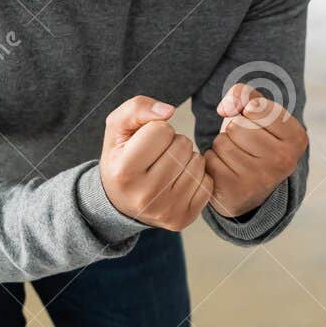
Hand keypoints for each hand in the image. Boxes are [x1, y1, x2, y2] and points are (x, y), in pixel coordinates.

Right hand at [97, 96, 212, 230]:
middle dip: (174, 142)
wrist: (120, 202)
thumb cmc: (122, 159)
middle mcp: (145, 195)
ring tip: (168, 166)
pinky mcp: (183, 218)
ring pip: (198, 162)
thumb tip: (168, 111)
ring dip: (187, 157)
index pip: (161, 130)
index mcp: (124, 172)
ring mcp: (165, 210)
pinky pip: (207, 182)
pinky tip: (179, 180)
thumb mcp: (117, 129)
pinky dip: (197, 176)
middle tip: (159, 154)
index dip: (156, 129)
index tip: (146, 142)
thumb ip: (137, 108)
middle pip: (183, 145)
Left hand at [203, 83, 307, 217]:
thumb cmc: (253, 140)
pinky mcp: (237, 191)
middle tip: (245, 144)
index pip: (255, 106)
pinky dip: (212, 161)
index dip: (248, 112)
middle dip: (233, 130)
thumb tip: (225, 109)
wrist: (249, 185)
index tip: (258, 126)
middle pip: (237, 124)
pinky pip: (210, 160)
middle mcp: (285, 160)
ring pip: (222, 142)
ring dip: (222, 145)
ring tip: (236, 156)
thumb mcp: (256, 111)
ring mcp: (262, 178)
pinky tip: (226, 169)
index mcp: (297, 137)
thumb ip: (244, 94)